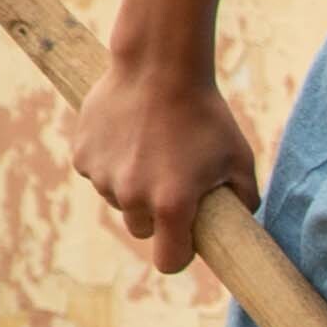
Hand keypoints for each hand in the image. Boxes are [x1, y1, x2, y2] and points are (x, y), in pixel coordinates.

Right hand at [67, 53, 259, 273]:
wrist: (161, 64)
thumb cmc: (207, 113)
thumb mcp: (240, 159)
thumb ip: (244, 200)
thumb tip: (238, 224)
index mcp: (172, 205)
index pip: (169, 261)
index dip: (179, 253)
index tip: (185, 239)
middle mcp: (132, 196)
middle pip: (141, 229)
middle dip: (155, 213)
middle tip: (171, 178)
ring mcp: (102, 176)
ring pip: (117, 198)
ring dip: (131, 184)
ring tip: (151, 146)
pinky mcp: (82, 155)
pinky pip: (97, 172)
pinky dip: (110, 160)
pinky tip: (128, 133)